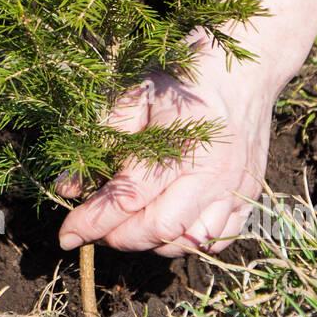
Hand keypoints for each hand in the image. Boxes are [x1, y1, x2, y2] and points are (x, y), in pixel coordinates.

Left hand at [58, 0, 316, 257]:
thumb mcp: (134, 97)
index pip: (129, 198)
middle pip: (158, 229)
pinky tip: (167, 226)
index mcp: (182, 142)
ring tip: (129, 226)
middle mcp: (213, 172)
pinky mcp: (250, 197)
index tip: (66, 234)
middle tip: (97, 230)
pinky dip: (188, 242)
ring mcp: (235, 188)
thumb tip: (67, 189)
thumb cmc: (183, 79)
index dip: (93, 221)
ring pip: (189, 241)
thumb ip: (101, 143)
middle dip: (118, 237)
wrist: (245, 72)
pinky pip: (218, 239)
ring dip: (152, 243)